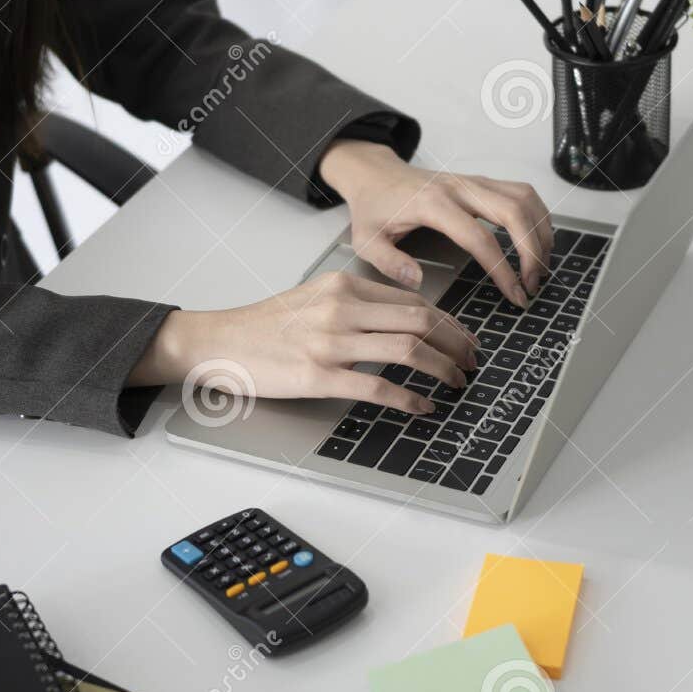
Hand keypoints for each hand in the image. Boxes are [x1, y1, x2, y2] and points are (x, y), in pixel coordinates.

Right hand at [126, 270, 478, 413]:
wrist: (220, 342)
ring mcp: (330, 342)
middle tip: (472, 362)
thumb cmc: (267, 326)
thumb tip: (405, 320)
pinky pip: (378, 386)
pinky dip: (409, 397)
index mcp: (344, 285)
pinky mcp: (318, 376)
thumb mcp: (315, 297)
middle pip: (420, 320)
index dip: (449, 322)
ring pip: (408, 349)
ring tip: (456, 382)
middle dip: (456, 343)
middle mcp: (341, 308)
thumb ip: (357, 303)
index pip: (414, 301)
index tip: (465, 339)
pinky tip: (423, 406)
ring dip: (442, 368)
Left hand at [317, 139, 552, 305]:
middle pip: (514, 212)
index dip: (502, 269)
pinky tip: (538, 240)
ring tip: (541, 266)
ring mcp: (473, 181)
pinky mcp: (481, 182)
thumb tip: (417, 281)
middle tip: (533, 283)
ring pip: (524, 197)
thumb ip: (389, 262)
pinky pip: (521, 192)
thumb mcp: (366, 240)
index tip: (515, 294)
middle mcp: (459, 188)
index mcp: (433, 204)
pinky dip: (537, 215)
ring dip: (541, 231)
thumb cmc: (374, 207)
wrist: (375, 174)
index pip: (480, 238)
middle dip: (533, 250)